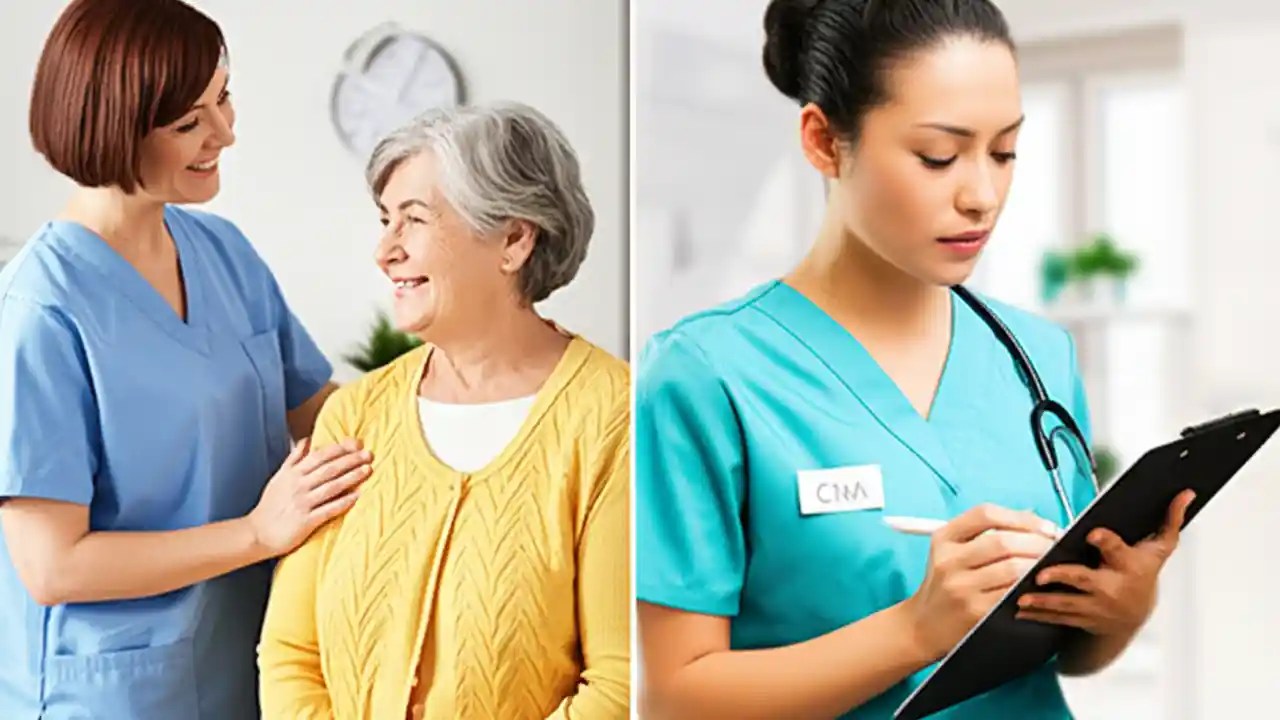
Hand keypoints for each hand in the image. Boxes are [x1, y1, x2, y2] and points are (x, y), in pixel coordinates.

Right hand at [246, 437, 372, 556]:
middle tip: (369, 454)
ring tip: (367, 470)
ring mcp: (302, 503)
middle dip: (351, 460)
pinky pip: (328, 509)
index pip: (320, 456)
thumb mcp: (279, 477)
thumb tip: (307, 440)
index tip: (356, 444)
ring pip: (331, 487)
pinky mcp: (306, 521)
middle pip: (329, 469)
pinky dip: (343, 502)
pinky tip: (357, 497)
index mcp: (293, 473)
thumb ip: (294, 459)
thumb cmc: (270, 505)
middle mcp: (298, 486)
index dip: (340, 449)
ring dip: (351, 478)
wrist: (257, 533)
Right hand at [904, 504, 1060, 658]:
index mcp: (944, 538)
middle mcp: (949, 560)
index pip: (986, 514)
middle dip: (1038, 542)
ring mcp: (961, 587)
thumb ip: (986, 532)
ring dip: (1040, 564)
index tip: (1044, 526)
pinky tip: (1039, 585)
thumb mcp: (952, 551)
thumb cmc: (945, 585)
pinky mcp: (975, 611)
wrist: (923, 625)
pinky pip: (1013, 593)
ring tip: (1051, 565)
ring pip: (1013, 568)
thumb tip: (1034, 518)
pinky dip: (1032, 586)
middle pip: (1003, 541)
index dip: (1021, 518)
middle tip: (1054, 547)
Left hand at [1016, 489, 1195, 635]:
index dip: (1106, 542)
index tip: (1092, 533)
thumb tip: (1186, 492)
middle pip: (1084, 579)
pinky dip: (1038, 615)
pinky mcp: (1082, 619)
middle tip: (1041, 573)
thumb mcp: (1158, 549)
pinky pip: (1057, 617)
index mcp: (1128, 565)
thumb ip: (1169, 520)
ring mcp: (1096, 607)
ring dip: (1043, 602)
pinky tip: (1019, 610)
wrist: (1134, 617)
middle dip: (1063, 576)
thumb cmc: (1143, 575)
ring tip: (1022, 597)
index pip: (1117, 549)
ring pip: (1066, 604)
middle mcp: (1111, 587)